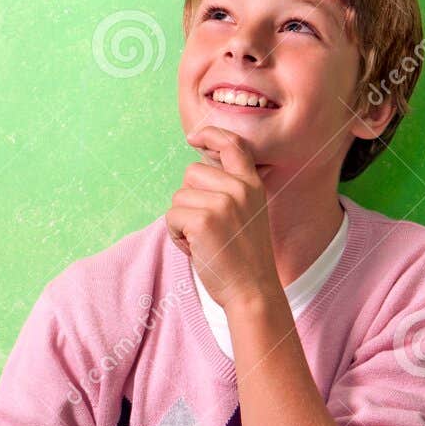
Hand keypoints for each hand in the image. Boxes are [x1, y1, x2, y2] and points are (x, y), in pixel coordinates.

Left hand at [167, 126, 278, 309]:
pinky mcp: (203, 220)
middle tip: (208, 229)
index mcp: (252, 185)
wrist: (252, 291)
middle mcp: (239, 189)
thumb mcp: (248, 214)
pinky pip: (172, 217)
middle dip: (189, 199)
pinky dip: (177, 236)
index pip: (232, 145)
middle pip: (191, 172)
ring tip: (205, 242)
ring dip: (182, 221)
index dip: (211, 135)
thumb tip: (198, 169)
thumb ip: (230, 191)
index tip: (194, 138)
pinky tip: (197, 250)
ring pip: (178, 196)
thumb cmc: (244, 258)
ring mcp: (222, 203)